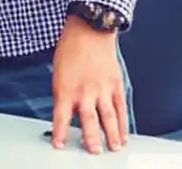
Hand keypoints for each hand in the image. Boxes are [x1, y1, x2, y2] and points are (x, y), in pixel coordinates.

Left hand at [51, 16, 128, 153]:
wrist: (89, 31)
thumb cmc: (70, 50)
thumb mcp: (58, 73)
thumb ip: (64, 95)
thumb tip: (67, 115)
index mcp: (65, 88)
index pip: (60, 116)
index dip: (60, 132)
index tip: (59, 145)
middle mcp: (84, 91)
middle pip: (88, 120)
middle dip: (91, 138)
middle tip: (93, 151)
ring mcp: (102, 89)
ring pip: (108, 117)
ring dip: (111, 135)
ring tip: (114, 149)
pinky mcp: (116, 85)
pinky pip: (121, 108)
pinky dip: (123, 124)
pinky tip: (123, 135)